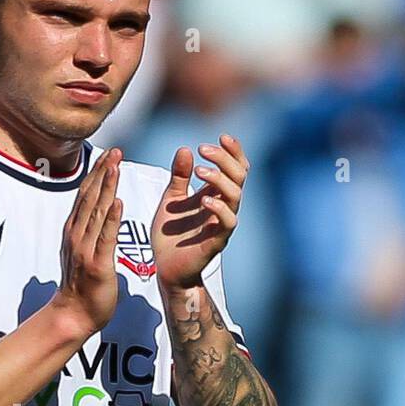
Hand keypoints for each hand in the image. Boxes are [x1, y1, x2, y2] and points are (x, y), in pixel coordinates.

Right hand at [52, 148, 122, 338]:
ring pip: (97, 212)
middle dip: (102, 172)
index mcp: (74, 231)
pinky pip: (105, 238)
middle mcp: (77, 236)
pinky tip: (118, 202)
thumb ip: (85, 233)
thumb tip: (88, 218)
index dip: (96, 173)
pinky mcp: (97, 264)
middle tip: (115, 151)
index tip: (108, 155)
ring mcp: (85, 249)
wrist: (74, 315)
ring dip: (107, 187)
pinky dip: (111, 219)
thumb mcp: (80, 253)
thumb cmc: (82, 287)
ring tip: (116, 166)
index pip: (85, 196)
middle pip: (90, 198)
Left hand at [151, 134, 248, 292]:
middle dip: (225, 159)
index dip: (233, 152)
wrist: (165, 269)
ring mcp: (221, 225)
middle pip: (239, 177)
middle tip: (204, 149)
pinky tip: (204, 199)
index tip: (222, 136)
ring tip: (200, 171)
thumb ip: (179, 177)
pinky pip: (227, 223)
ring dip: (220, 180)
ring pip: (235, 197)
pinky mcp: (215, 242)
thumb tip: (185, 149)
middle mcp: (223, 208)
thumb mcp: (171, 200)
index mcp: (215, 195)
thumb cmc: (171, 236)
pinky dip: (218, 209)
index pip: (235, 168)